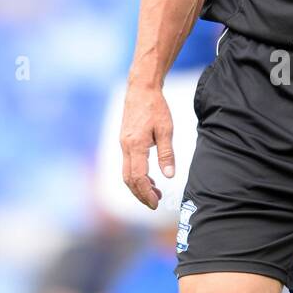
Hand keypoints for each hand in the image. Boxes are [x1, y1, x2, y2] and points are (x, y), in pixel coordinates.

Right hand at [120, 83, 173, 208]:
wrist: (140, 89)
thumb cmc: (155, 107)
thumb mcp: (166, 129)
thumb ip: (167, 153)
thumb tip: (169, 175)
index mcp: (135, 145)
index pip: (138, 177)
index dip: (146, 193)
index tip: (156, 203)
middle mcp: (126, 147)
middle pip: (129, 180)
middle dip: (141, 194)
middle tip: (155, 204)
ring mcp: (123, 144)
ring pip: (127, 173)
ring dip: (139, 186)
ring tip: (155, 193)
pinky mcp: (125, 141)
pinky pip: (128, 164)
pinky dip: (137, 175)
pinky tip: (150, 177)